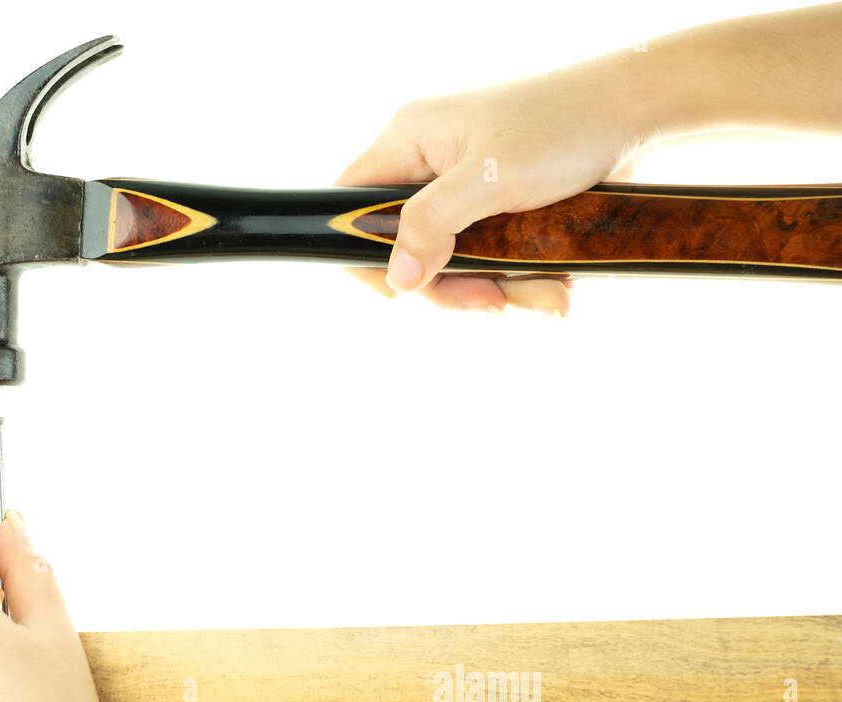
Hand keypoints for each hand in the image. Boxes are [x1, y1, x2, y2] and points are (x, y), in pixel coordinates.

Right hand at [337, 54, 647, 314]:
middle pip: (410, 248)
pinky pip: (493, 256)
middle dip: (454, 284)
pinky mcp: (500, 206)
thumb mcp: (491, 178)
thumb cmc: (564, 124)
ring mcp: (465, 187)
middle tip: (493, 300)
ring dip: (499, 286)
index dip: (367, 254)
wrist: (640, 110)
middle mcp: (430, 165)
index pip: (352, 205)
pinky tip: (556, 282)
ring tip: (547, 292)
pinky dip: (522, 275)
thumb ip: (433, 225)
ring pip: (456, 261)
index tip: (408, 289)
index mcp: (411, 141)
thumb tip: (397, 279)